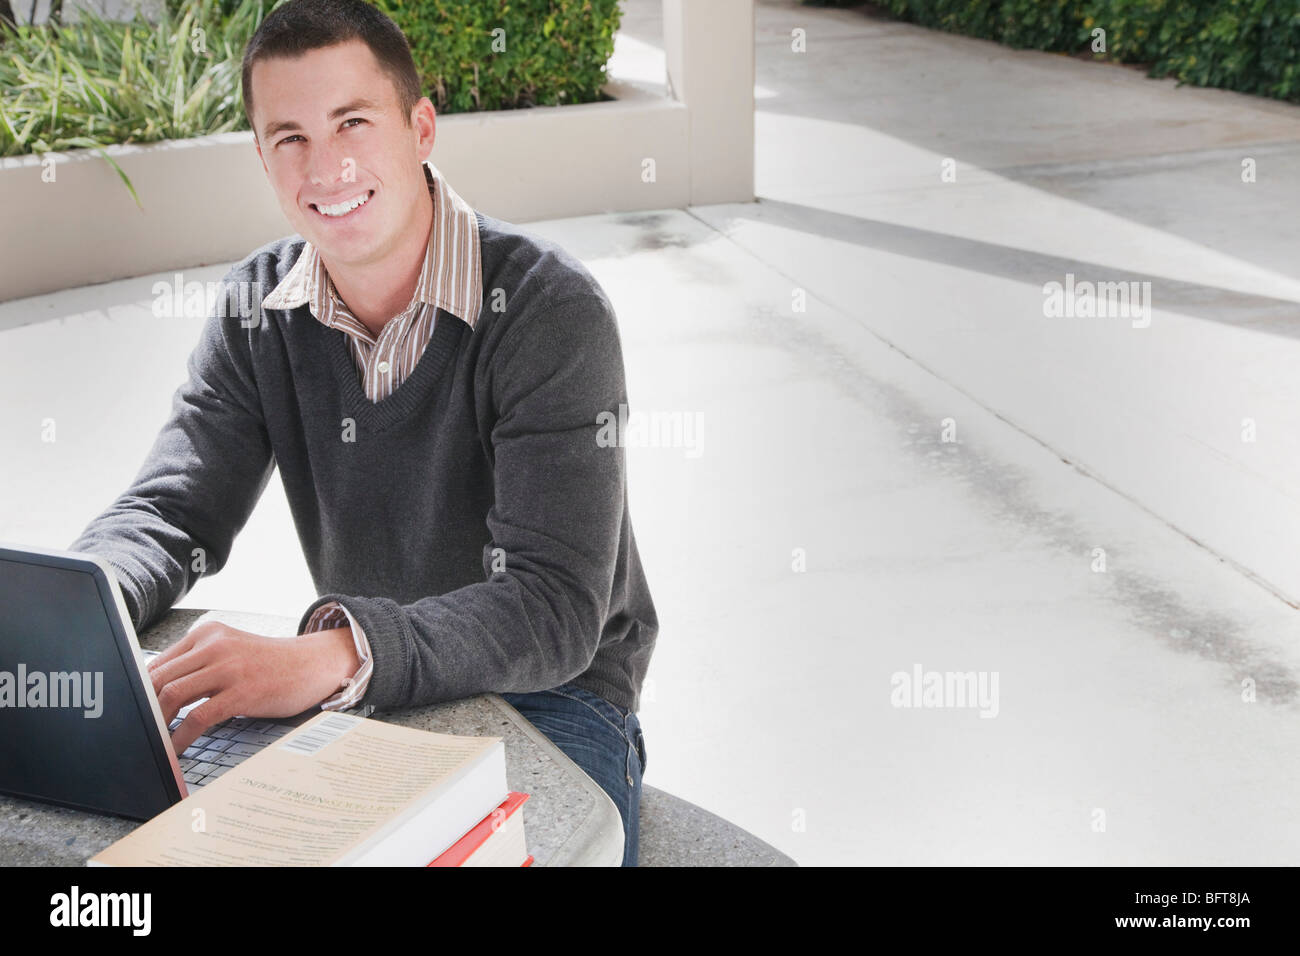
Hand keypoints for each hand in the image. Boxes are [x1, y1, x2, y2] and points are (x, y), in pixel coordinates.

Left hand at [146, 620, 359, 754]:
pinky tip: (176, 749)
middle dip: (142, 709)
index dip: (138, 692)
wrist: (312, 664)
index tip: (131, 713)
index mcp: (207, 633)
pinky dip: (180, 738)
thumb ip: (198, 665)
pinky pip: (198, 717)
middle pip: (159, 678)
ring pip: (172, 695)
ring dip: (156, 724)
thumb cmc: (268, 664)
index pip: (157, 663)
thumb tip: (155, 695)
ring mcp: (229, 667)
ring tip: (152, 742)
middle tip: (136, 731)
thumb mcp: (230, 653)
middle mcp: (215, 645)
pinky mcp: (242, 691)